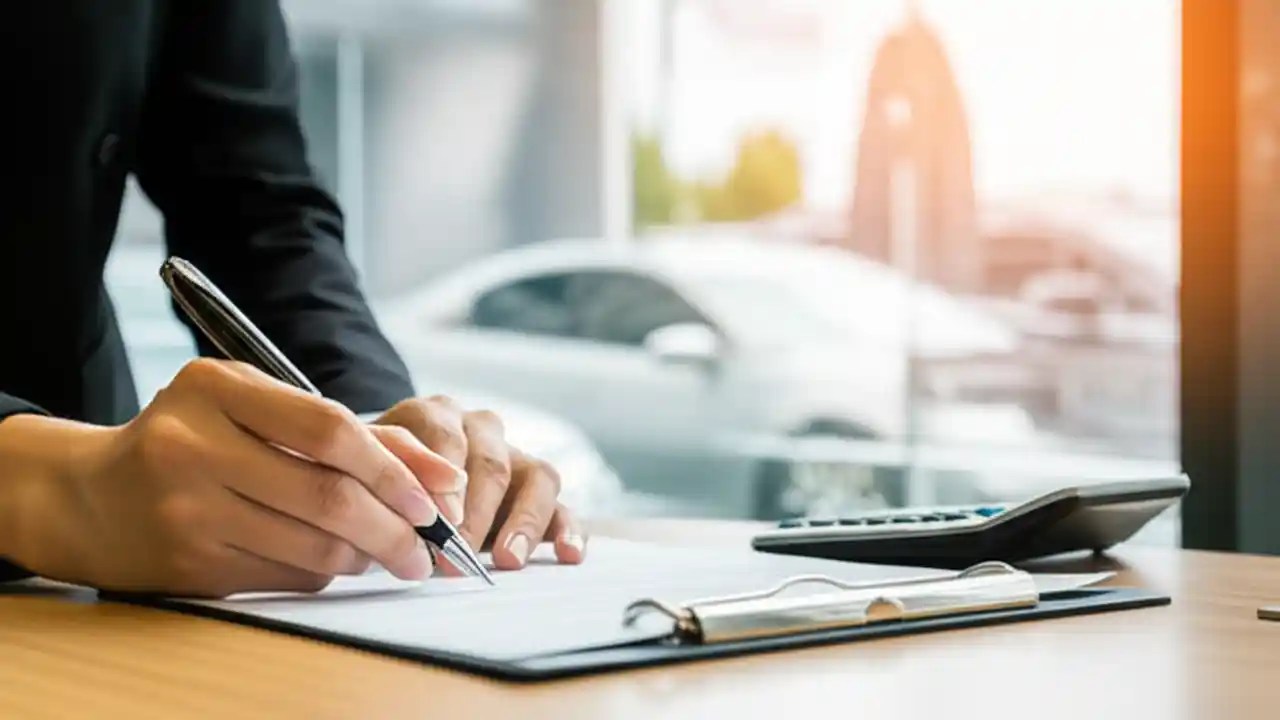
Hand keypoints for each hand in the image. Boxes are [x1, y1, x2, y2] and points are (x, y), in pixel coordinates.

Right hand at [4, 359, 460, 596]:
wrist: (92, 496)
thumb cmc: (196, 439)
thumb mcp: (259, 407)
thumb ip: (353, 431)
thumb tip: (441, 473)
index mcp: (215, 388)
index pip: (330, 429)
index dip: (394, 469)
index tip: (434, 499)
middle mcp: (193, 445)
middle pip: (328, 497)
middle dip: (395, 529)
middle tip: (428, 549)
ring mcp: (187, 509)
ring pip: (312, 547)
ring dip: (366, 557)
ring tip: (389, 554)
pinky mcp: (188, 565)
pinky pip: (286, 576)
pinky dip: (326, 573)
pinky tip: (336, 562)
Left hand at [375, 396, 586, 570]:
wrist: (400, 487)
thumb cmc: (377, 486)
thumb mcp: (364, 477)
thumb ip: (372, 488)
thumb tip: (382, 522)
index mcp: (436, 415)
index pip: (444, 436)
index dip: (442, 480)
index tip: (437, 521)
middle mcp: (482, 429)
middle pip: (491, 462)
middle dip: (477, 512)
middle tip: (459, 552)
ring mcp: (516, 457)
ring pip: (537, 478)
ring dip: (523, 522)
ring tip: (507, 561)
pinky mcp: (540, 493)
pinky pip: (563, 506)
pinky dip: (569, 531)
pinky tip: (567, 555)